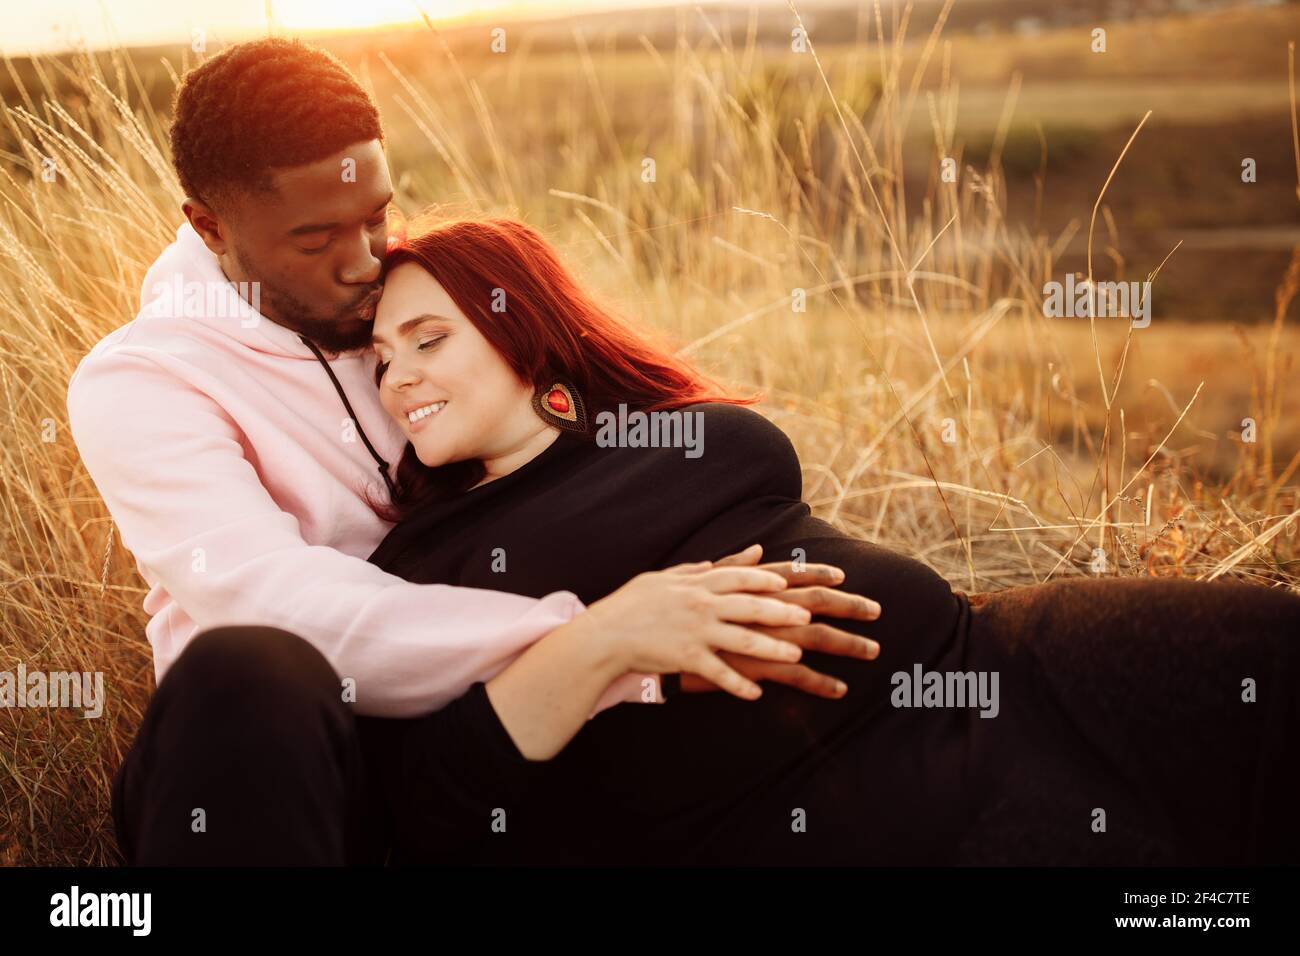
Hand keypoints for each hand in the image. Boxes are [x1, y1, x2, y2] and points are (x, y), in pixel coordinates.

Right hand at [579, 558, 814, 699]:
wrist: (604, 634)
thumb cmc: (633, 604)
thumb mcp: (666, 577)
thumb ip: (705, 567)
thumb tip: (745, 553)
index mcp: (696, 583)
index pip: (739, 576)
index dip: (766, 578)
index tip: (788, 582)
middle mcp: (700, 604)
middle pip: (749, 606)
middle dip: (781, 612)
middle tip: (807, 617)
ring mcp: (694, 631)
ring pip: (742, 639)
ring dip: (771, 648)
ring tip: (795, 655)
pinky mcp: (686, 657)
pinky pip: (718, 673)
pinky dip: (737, 684)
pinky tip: (756, 694)